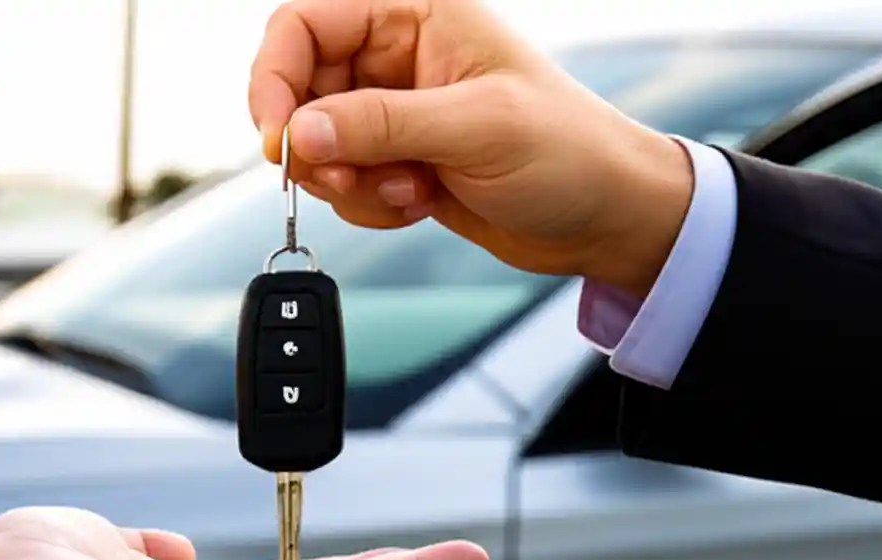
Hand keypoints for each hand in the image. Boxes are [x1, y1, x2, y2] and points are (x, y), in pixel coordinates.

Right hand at [249, 0, 694, 297]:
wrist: (606, 217)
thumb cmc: (570, 151)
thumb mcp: (477, 129)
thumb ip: (382, 125)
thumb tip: (300, 131)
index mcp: (418, 14)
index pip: (305, 23)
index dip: (276, 77)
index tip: (280, 139)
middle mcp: (397, 57)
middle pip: (299, 89)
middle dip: (317, 143)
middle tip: (349, 176)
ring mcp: (395, 112)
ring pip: (317, 144)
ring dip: (350, 181)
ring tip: (413, 188)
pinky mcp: (397, 159)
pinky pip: (344, 182)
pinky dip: (368, 203)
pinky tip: (421, 201)